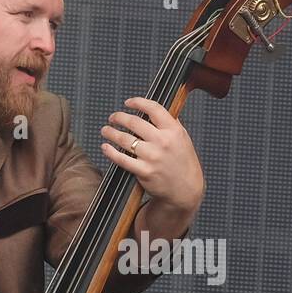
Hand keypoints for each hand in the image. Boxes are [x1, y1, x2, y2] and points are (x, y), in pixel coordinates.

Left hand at [100, 96, 204, 215]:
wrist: (186, 189)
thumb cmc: (184, 163)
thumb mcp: (183, 139)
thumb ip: (171, 124)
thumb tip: (155, 110)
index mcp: (173, 131)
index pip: (153, 109)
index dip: (138, 102)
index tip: (128, 103)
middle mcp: (163, 142)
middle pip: (134, 122)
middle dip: (119, 117)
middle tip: (113, 117)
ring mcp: (153, 157)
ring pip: (125, 139)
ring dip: (111, 132)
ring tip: (106, 130)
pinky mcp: (144, 171)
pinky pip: (122, 159)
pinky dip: (110, 152)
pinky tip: (105, 147)